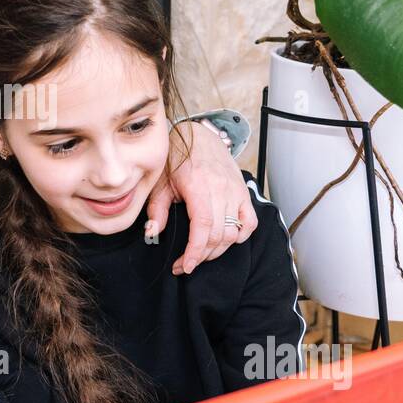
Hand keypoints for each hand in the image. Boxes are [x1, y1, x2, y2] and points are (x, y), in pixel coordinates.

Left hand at [146, 120, 256, 274]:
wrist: (198, 136)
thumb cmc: (177, 157)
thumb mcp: (160, 181)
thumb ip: (156, 208)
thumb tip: (152, 232)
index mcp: (199, 186)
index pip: (203, 227)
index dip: (195, 251)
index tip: (185, 265)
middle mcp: (222, 189)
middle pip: (218, 234)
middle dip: (201, 256)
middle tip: (185, 264)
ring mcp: (235, 191)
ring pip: (233, 232)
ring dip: (217, 250)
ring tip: (200, 255)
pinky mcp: (243, 192)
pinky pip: (249, 222)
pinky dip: (240, 236)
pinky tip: (224, 240)